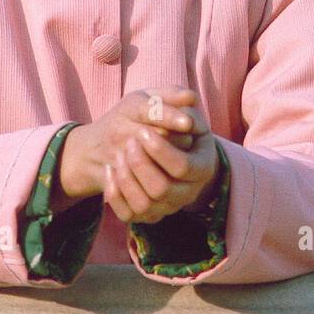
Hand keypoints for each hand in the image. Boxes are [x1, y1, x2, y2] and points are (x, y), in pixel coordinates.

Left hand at [60, 88, 211, 223]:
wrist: (137, 144)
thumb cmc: (153, 120)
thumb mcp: (159, 102)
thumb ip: (173, 97)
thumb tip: (189, 97)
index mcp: (202, 166)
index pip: (182, 167)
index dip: (161, 151)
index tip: (143, 132)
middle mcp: (188, 192)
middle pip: (162, 189)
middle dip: (140, 165)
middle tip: (128, 143)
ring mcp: (167, 207)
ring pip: (144, 204)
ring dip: (126, 178)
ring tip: (118, 156)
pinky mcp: (146, 216)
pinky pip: (128, 215)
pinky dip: (115, 193)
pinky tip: (110, 171)